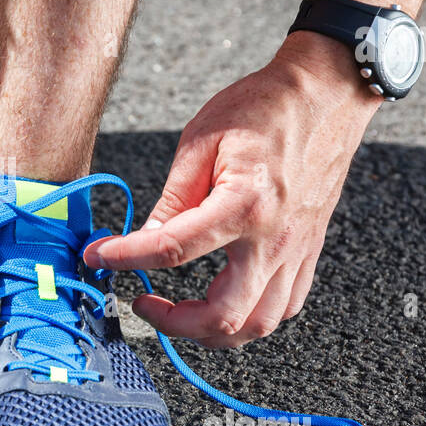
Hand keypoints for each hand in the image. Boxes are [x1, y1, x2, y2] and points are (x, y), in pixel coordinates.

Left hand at [84, 32, 380, 346]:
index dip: (126, 259)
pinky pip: (285, 305)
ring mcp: (298, 250)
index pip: (173, 251)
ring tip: (181, 311)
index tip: (99, 258)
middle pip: (224, 316)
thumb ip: (172, 199)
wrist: (326, 94)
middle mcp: (276, 238)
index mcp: (244, 205)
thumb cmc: (265, 107)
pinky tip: (226, 300)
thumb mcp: (201, 140)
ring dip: (213, 331)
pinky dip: (252, 316)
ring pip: (259, 324)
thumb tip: (144, 238)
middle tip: (143, 301)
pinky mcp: (309, 250)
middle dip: (173, 322)